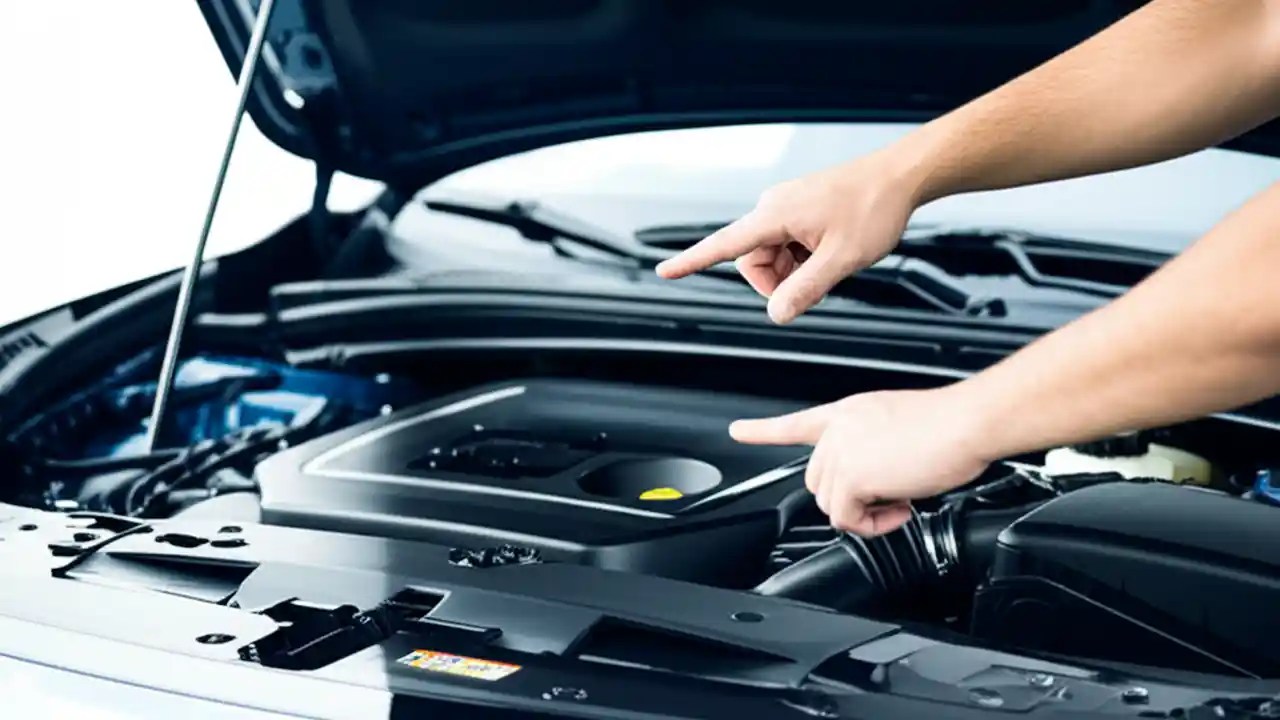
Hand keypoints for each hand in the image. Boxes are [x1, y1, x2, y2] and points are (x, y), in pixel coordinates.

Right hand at [655, 151, 921, 323]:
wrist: (900, 176)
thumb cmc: (875, 209)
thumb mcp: (842, 259)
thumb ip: (806, 289)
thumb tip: (775, 314)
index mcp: (776, 215)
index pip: (724, 245)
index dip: (692, 262)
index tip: (664, 271)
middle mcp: (774, 207)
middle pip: (753, 260)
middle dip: (778, 281)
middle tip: (817, 284)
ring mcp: (787, 207)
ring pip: (772, 255)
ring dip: (794, 270)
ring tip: (830, 261)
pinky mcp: (799, 209)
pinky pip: (788, 244)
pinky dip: (804, 257)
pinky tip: (830, 251)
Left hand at [731, 387, 990, 535]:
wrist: (966, 422)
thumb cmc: (950, 424)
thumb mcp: (900, 429)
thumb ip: (874, 450)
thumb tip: (878, 483)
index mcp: (849, 413)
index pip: (798, 423)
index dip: (764, 430)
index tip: (738, 431)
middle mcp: (839, 430)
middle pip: (818, 482)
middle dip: (850, 497)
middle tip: (891, 495)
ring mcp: (841, 452)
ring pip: (830, 504)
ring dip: (865, 512)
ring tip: (901, 497)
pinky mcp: (852, 477)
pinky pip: (846, 520)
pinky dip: (872, 525)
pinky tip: (901, 507)